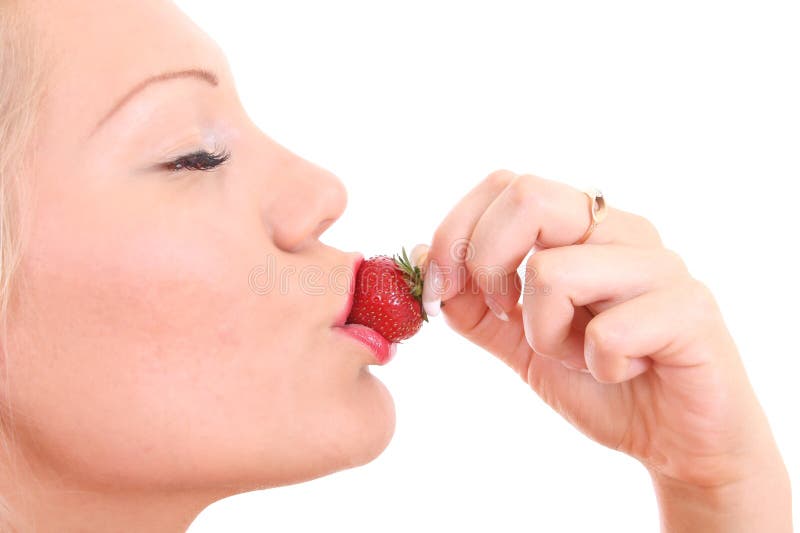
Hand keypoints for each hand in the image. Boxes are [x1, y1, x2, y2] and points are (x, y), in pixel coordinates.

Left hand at [416, 170, 790, 530]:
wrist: (675, 437)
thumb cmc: (599, 379)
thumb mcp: (519, 341)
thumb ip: (473, 304)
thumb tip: (423, 254)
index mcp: (582, 227)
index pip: (506, 184)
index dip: (457, 230)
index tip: (442, 288)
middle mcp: (621, 231)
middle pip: (527, 196)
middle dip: (486, 263)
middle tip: (503, 314)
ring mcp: (659, 266)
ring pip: (553, 271)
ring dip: (544, 334)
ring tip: (577, 356)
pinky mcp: (690, 310)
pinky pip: (607, 333)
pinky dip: (595, 366)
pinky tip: (622, 373)